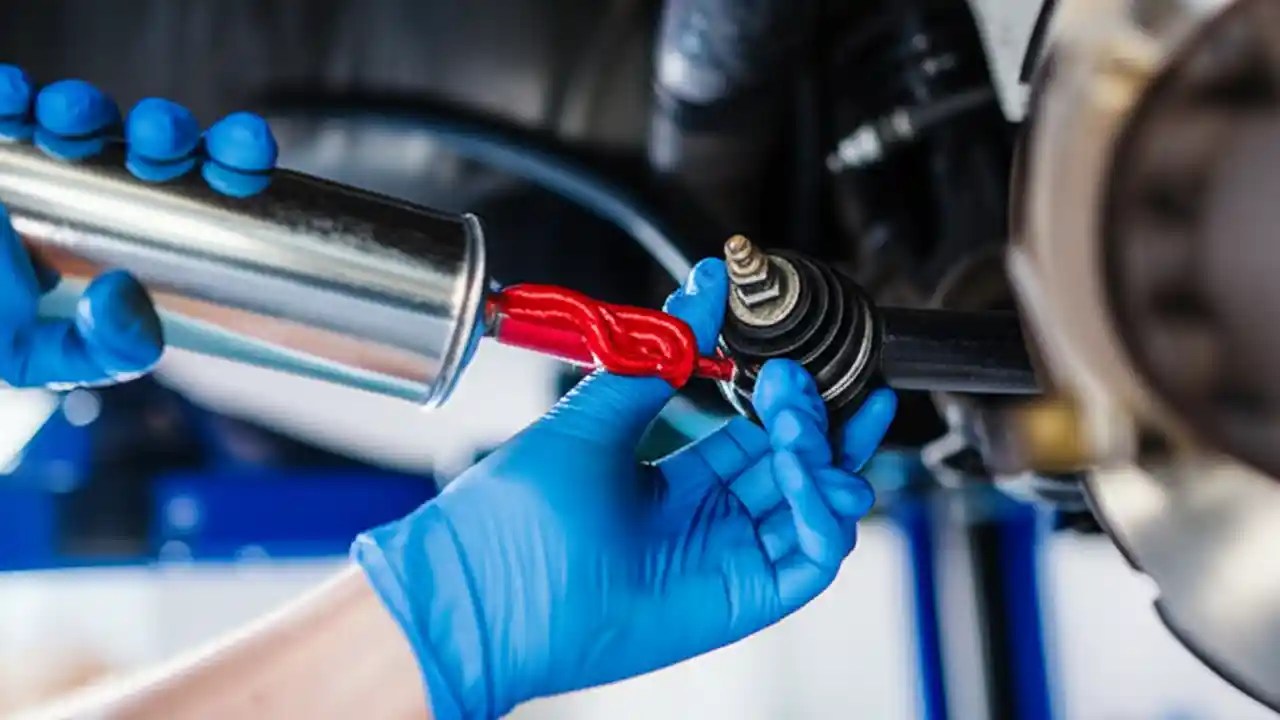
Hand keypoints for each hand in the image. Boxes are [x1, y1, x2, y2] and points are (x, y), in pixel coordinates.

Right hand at [0, 65, 277, 387]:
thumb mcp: (45, 357)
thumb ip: (102, 349)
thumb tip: (121, 292)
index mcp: (145, 223)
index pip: (204, 181)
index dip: (235, 159)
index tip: (249, 154)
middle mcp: (103, 180)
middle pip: (153, 139)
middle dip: (165, 131)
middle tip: (159, 138)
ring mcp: (46, 152)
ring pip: (84, 114)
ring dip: (84, 110)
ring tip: (67, 120)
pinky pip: (8, 103)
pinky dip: (12, 97)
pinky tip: (15, 100)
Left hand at [355, 259, 897, 719]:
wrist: (491, 585)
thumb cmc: (521, 509)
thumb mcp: (597, 413)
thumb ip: (660, 358)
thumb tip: (699, 292)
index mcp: (673, 480)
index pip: (757, 435)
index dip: (785, 400)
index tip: (788, 361)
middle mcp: (706, 520)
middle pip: (797, 469)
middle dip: (815, 422)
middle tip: (799, 388)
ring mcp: (726, 559)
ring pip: (816, 511)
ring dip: (827, 463)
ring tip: (801, 430)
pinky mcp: (742, 599)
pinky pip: (812, 560)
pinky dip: (824, 517)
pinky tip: (802, 477)